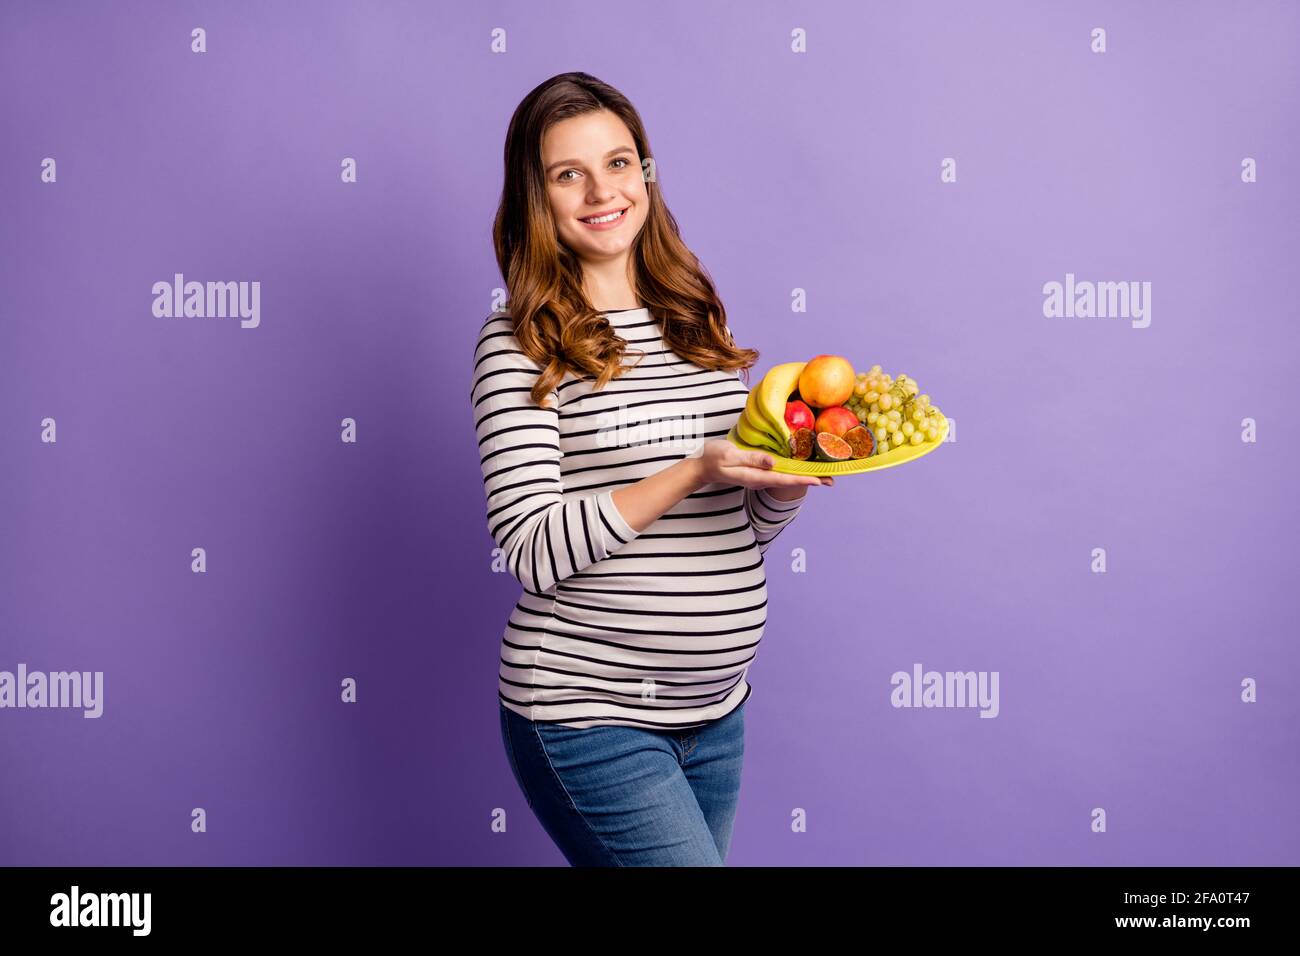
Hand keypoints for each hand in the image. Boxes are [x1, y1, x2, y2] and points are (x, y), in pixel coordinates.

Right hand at [692, 439, 833, 490]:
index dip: (802, 479)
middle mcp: (760, 479)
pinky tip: (802, 469)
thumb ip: (751, 459)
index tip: (819, 480)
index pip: (783, 479)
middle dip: (810, 480)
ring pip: (786, 478)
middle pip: (789, 481)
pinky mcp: (758, 472)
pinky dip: (794, 472)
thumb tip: (774, 463)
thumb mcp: (730, 455)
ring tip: (823, 477)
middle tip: (831, 481)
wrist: (701, 467)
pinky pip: (780, 474)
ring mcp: (759, 477)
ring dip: (804, 477)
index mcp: (754, 476)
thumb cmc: (713, 458)